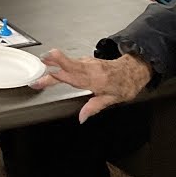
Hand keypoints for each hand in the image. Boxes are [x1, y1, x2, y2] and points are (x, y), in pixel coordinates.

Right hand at [30, 50, 150, 122]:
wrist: (133, 70)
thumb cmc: (125, 84)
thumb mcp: (112, 100)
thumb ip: (94, 107)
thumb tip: (81, 117)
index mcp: (96, 81)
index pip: (75, 78)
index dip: (60, 77)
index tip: (47, 77)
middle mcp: (91, 69)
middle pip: (71, 65)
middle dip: (55, 62)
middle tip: (42, 60)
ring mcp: (89, 63)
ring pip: (70, 61)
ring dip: (56, 59)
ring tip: (43, 58)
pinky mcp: (88, 61)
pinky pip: (73, 60)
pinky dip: (62, 60)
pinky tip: (52, 59)